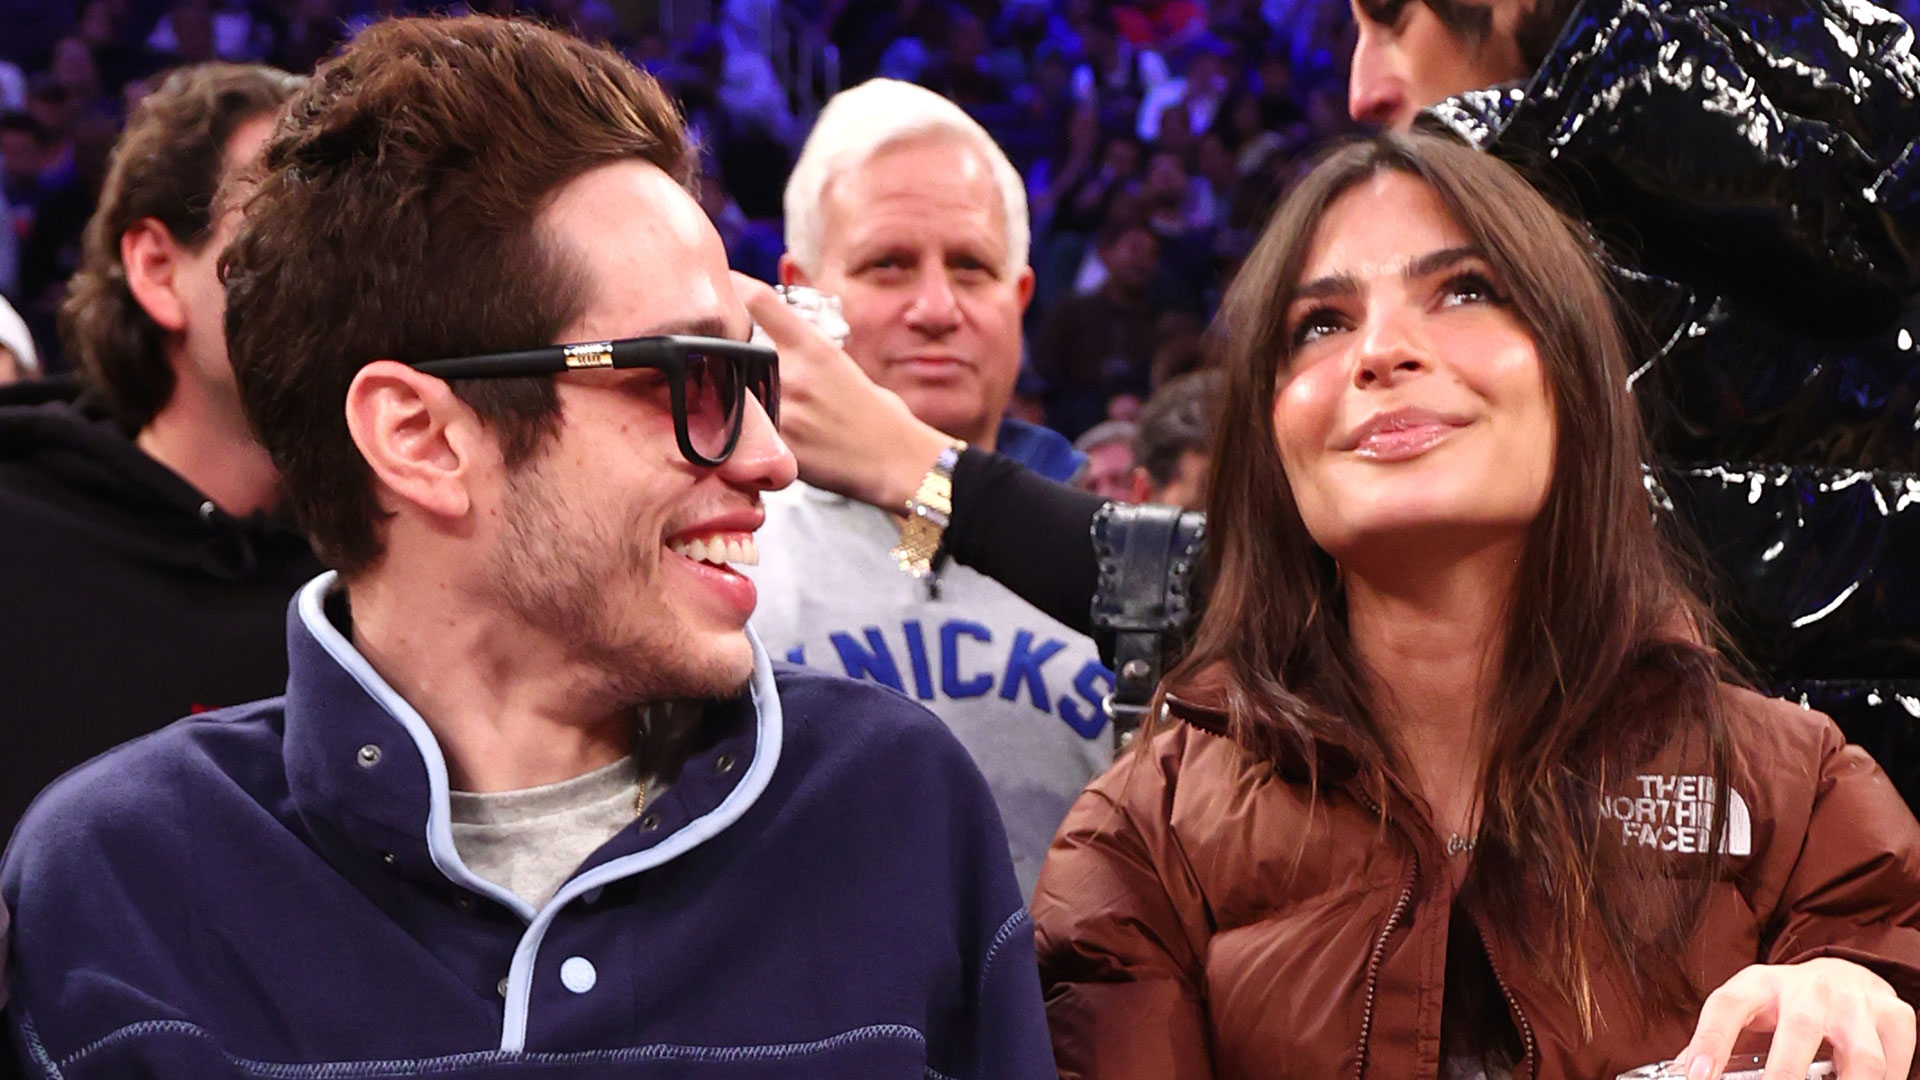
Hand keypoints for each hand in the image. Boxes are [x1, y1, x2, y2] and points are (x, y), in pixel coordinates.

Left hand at [732, 272, 952, 510]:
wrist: (894, 458)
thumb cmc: (870, 411)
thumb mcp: (838, 362)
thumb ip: (798, 345)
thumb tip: (761, 331)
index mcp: (812, 346)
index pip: (757, 300)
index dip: (730, 286)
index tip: (717, 286)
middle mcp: (793, 372)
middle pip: (730, 342)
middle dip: (715, 345)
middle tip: (703, 345)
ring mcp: (782, 409)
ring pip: (726, 387)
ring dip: (717, 387)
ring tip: (713, 390)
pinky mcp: (775, 445)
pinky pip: (738, 428)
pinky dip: (731, 426)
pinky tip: (733, 427)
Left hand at [1679, 959, 1915, 1079]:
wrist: (1842, 975)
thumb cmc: (1784, 1001)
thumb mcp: (1747, 1008)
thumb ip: (1720, 1039)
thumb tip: (1681, 1072)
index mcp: (1760, 983)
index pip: (1728, 1005)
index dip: (1710, 1042)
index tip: (1696, 1076)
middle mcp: (1809, 988)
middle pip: (1799, 1030)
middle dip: (1786, 1074)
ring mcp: (1855, 1002)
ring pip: (1861, 1057)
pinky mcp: (1894, 1016)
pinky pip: (1893, 1064)